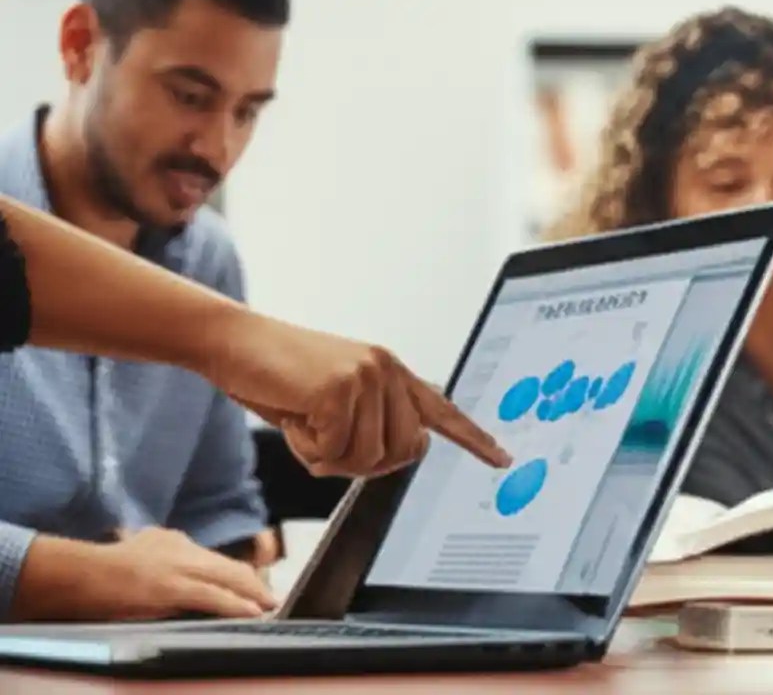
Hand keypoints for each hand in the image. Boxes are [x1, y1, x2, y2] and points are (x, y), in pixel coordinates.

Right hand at [13, 529, 275, 621]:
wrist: (79, 573)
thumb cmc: (101, 568)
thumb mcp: (136, 549)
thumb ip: (156, 550)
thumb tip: (165, 546)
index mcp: (176, 542)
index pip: (216, 560)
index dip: (238, 576)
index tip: (253, 587)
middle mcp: (184, 549)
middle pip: (231, 567)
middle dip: (254, 585)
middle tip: (271, 599)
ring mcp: (179, 568)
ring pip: (229, 580)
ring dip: (253, 595)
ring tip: (269, 607)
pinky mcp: (173, 588)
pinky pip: (214, 597)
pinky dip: (237, 605)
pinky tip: (253, 612)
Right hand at [204, 311, 509, 477]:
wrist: (234, 343)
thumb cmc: (279, 378)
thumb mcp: (335, 399)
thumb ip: (371, 422)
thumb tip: (404, 453)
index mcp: (393, 373)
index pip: (443, 411)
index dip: (474, 439)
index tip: (504, 459)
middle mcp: (389, 370)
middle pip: (402, 454)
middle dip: (360, 463)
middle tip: (323, 438)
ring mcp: (368, 376)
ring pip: (367, 460)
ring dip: (327, 455)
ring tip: (304, 419)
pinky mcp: (341, 387)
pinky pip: (334, 452)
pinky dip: (306, 447)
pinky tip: (292, 414)